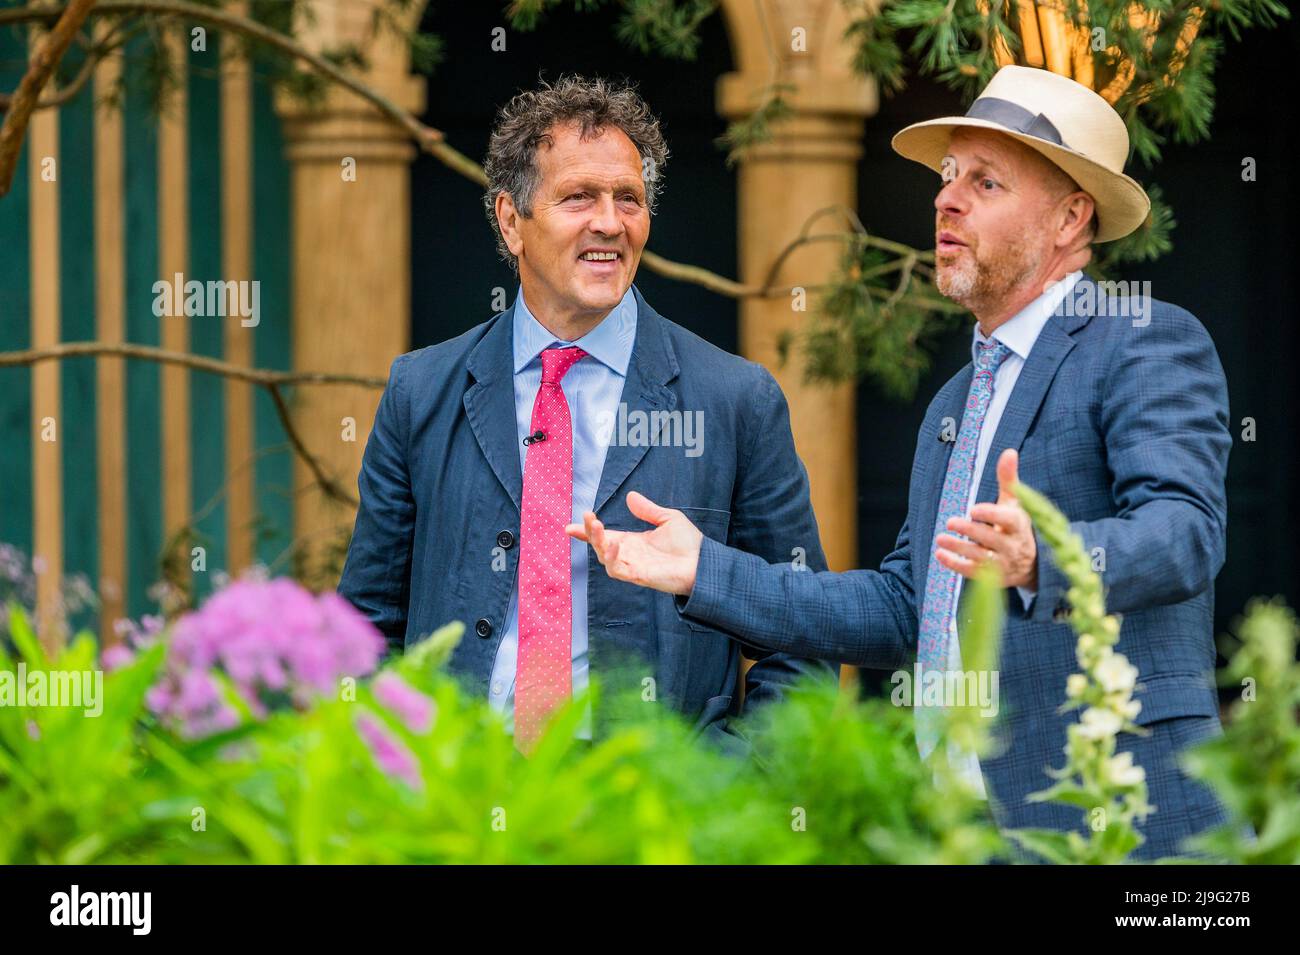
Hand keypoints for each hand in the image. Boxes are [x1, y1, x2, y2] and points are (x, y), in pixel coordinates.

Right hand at [565, 491, 703, 595]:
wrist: (704, 562)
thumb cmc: (689, 544)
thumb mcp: (667, 519)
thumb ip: (648, 509)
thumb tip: (630, 496)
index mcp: (632, 542)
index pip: (604, 536)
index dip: (587, 531)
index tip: (569, 526)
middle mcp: (629, 554)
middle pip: (600, 545)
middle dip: (589, 532)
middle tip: (588, 517)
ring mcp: (632, 566)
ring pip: (604, 557)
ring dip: (598, 542)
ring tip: (598, 526)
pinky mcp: (638, 576)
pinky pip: (618, 570)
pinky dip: (612, 558)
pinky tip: (615, 543)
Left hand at [934, 448, 1037, 589]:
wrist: (1031, 565)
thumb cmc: (1015, 526)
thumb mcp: (1013, 504)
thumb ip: (1009, 480)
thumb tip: (1009, 451)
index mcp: (1019, 526)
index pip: (1008, 521)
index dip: (992, 515)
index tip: (974, 508)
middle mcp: (1013, 546)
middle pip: (991, 539)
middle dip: (971, 531)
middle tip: (951, 521)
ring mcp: (1002, 564)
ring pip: (980, 557)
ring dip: (959, 548)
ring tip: (940, 539)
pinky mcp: (992, 578)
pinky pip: (972, 573)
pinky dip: (955, 564)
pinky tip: (940, 555)